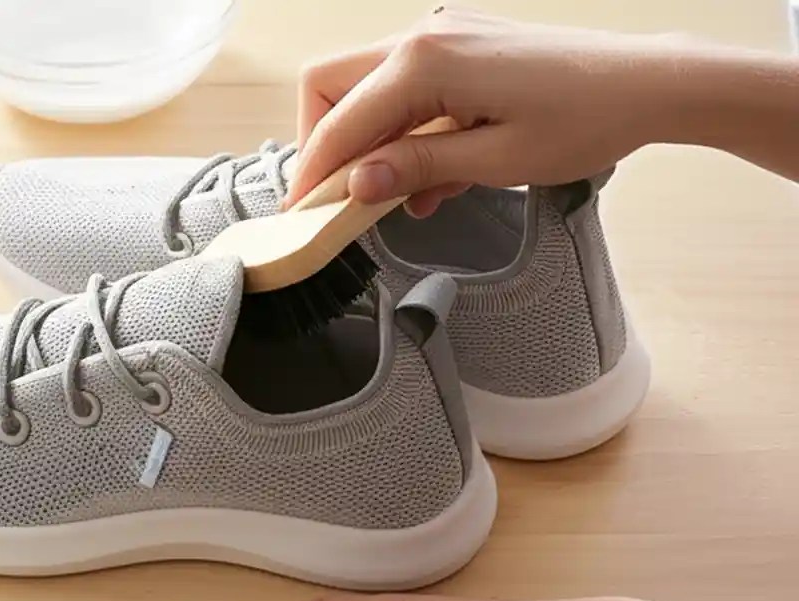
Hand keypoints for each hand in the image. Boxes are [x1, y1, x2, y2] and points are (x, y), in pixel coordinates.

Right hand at [286, 8, 797, 215]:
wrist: (648, 84)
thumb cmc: (587, 119)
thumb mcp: (496, 161)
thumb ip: (416, 169)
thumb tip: (355, 184)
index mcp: (426, 61)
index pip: (338, 122)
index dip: (313, 173)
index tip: (301, 215)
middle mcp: (425, 37)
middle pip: (330, 85)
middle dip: (324, 144)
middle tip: (336, 197)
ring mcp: (442, 37)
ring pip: (363, 87)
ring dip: (367, 142)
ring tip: (399, 196)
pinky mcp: (459, 47)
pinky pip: (403, 88)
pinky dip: (400, 130)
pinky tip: (431, 173)